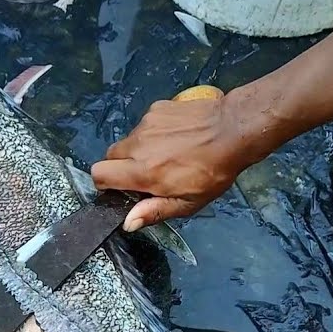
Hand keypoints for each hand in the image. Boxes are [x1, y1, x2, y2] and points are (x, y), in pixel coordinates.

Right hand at [90, 90, 268, 231]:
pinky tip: (175, 137)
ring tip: (166, 154)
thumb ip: (154, 211)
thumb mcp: (189, 202)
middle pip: (109, 156)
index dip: (105, 183)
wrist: (233, 130)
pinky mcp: (155, 109)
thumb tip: (127, 222)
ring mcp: (145, 124)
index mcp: (143, 172)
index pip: (99, 174)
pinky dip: (152, 134)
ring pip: (127, 141)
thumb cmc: (214, 172)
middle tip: (145, 174)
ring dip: (138, 151)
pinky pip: (143, 126)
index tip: (122, 188)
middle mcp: (137, 145)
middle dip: (120, 167)